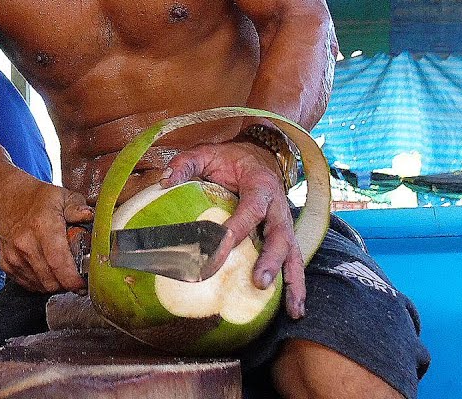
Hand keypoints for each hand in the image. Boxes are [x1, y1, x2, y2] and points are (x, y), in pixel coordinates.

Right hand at [0, 176, 93, 293]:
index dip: (74, 279)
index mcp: (42, 227)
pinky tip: (47, 269)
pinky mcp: (7, 264)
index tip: (84, 281)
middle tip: (77, 275)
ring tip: (62, 270)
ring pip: (41, 286)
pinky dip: (41, 283)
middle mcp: (25, 244)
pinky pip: (29, 285)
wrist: (6, 199)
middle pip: (52, 281)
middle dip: (68, 284)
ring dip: (55, 284)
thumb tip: (91, 217)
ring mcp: (14, 256)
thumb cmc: (37, 199)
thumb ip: (78, 208)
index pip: (59, 263)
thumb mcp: (63, 196)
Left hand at [161, 138, 305, 318]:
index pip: (250, 211)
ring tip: (293, 309)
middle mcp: (278, 206)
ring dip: (293, 281)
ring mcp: (284, 223)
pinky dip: (297, 284)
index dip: (236, 230)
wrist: (260, 156)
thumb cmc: (231, 159)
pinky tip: (296, 308)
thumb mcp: (207, 152)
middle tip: (259, 282)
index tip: (219, 250)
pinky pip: (293, 260)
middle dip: (271, 261)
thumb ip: (187, 163)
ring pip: (293, 252)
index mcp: (260, 186)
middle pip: (279, 236)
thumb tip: (164, 181)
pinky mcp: (285, 235)